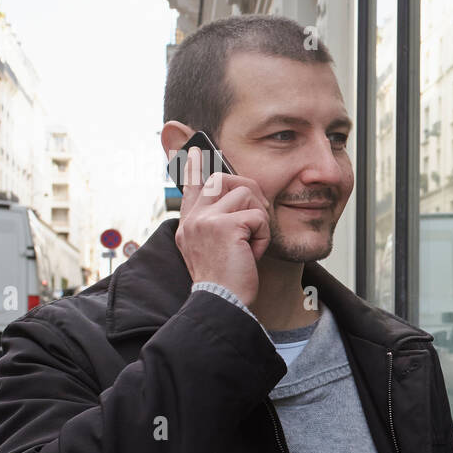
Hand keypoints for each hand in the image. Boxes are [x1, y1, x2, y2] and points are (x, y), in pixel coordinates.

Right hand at [174, 145, 270, 304]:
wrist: (223, 303)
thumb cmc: (225, 282)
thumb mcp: (215, 250)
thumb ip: (218, 225)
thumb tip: (234, 201)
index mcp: (189, 225)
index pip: (189, 187)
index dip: (192, 167)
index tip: (193, 149)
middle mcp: (193, 219)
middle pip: (222, 179)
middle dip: (249, 192)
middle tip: (259, 214)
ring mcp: (206, 220)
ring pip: (246, 195)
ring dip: (259, 221)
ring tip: (252, 245)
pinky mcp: (224, 226)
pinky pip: (258, 216)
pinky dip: (263, 236)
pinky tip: (253, 253)